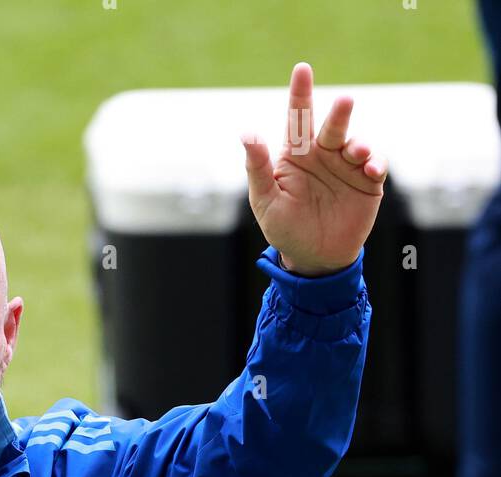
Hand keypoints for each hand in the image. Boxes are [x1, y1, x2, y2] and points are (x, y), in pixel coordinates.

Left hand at [240, 61, 386, 276]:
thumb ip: (258, 168)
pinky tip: (370, 168)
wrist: (314, 258)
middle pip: (332, 127)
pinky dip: (376, 163)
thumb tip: (247, 134)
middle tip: (344, 102)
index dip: (300, 93)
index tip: (302, 70)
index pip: (297, 118)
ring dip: (359, 144)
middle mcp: (324, 154)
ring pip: (356, 143)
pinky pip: (376, 165)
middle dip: (339, 114)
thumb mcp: (266, 201)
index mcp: (297, 154)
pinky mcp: (368, 182)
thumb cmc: (285, 228)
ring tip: (358, 151)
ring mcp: (347, 166)